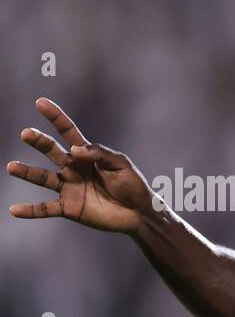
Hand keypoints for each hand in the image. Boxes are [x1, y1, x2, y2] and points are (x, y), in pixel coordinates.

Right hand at [7, 98, 154, 233]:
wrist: (139, 213)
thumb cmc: (133, 186)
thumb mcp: (121, 164)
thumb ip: (100, 153)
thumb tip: (75, 150)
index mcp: (86, 155)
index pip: (68, 132)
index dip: (55, 117)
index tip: (41, 102)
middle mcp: (73, 169)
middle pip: (51, 151)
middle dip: (39, 141)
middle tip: (26, 133)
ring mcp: (69, 188)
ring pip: (42, 178)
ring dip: (27, 172)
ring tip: (11, 166)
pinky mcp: (69, 208)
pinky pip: (46, 208)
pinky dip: (31, 210)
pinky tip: (14, 210)